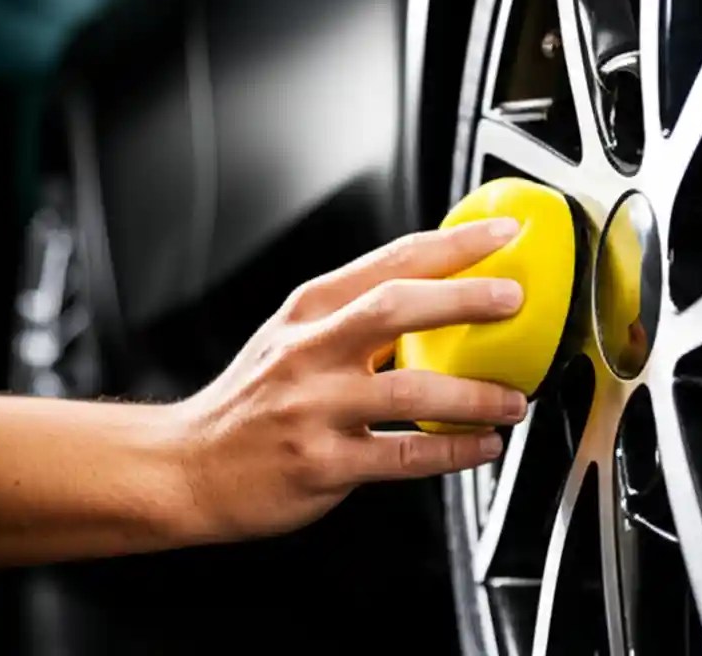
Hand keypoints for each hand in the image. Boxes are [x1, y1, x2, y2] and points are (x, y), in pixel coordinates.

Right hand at [172, 217, 526, 543]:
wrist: (186, 467)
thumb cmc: (253, 400)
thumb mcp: (293, 337)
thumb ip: (357, 314)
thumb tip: (444, 293)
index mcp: (310, 310)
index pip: (390, 261)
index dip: (452, 244)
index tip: (502, 234)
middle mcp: (309, 352)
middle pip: (395, 309)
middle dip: (463, 299)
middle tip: (515, 301)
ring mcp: (313, 408)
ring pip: (409, 390)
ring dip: (474, 394)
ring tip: (514, 399)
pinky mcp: (321, 463)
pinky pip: (404, 455)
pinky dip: (453, 450)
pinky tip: (483, 444)